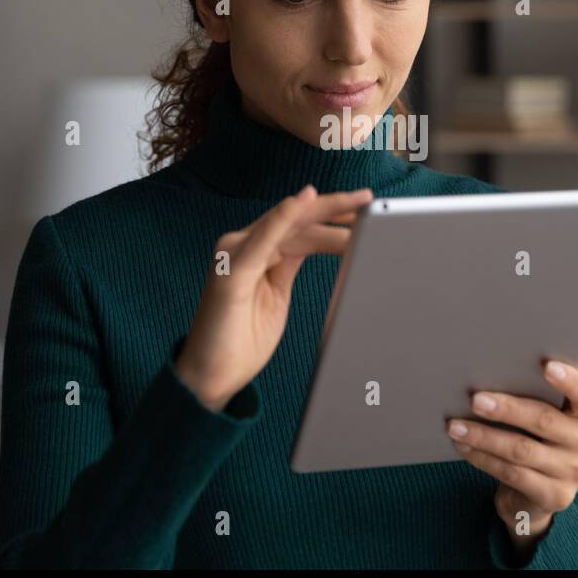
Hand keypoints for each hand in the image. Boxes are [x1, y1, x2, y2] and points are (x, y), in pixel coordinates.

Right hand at [176, 184, 373, 410]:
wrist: (210, 378)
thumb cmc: (240, 341)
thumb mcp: (277, 294)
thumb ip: (289, 265)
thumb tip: (319, 243)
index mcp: (255, 251)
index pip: (298, 225)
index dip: (330, 215)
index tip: (362, 210)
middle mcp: (243, 246)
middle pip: (295, 218)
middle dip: (334, 207)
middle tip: (367, 199)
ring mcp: (235, 255)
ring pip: (287, 223)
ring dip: (324, 213)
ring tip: (357, 208)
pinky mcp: (232, 271)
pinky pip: (263, 238)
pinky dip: (284, 217)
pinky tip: (305, 201)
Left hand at [446, 360, 577, 552]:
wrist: (538, 492)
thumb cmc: (541, 438)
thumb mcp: (550, 414)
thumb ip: (542, 391)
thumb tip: (511, 361)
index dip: (570, 381)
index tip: (546, 365)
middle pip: (544, 421)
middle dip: (507, 409)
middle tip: (476, 399)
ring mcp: (575, 474)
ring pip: (522, 450)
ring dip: (484, 436)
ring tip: (456, 426)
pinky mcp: (554, 497)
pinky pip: (512, 474)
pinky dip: (483, 459)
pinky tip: (463, 447)